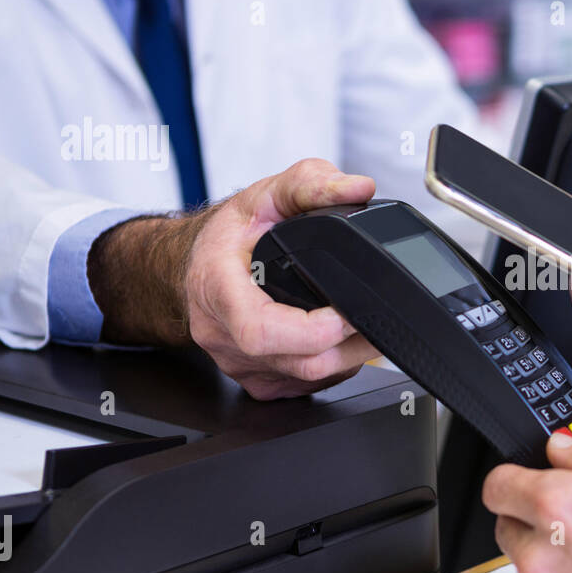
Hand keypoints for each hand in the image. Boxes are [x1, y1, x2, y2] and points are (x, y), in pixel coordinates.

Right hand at [89, 157, 379, 399]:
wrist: (196, 266)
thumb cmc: (229, 236)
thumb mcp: (266, 195)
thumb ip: (312, 184)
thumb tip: (357, 187)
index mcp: (219, 289)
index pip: (260, 330)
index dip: (312, 330)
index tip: (345, 312)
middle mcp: (223, 335)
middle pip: (297, 363)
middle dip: (348, 345)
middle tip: (376, 317)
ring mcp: (237, 364)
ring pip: (305, 380)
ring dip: (346, 358)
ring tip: (365, 326)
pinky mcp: (254, 381)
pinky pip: (302, 388)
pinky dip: (331, 369)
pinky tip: (339, 344)